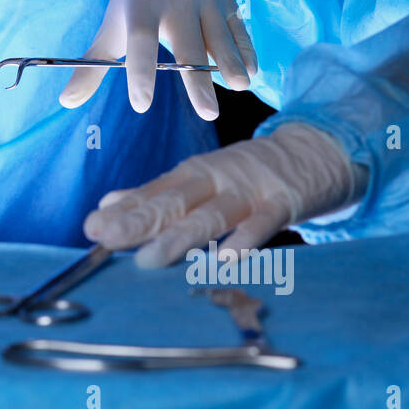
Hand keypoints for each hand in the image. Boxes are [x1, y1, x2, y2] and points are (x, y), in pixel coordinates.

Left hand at [60, 0, 256, 118]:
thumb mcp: (113, 24)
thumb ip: (92, 65)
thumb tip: (66, 101)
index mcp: (140, 6)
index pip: (140, 41)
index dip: (140, 72)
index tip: (141, 104)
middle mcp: (175, 0)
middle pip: (187, 43)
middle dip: (197, 79)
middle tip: (208, 114)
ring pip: (219, 35)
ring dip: (231, 63)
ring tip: (239, 86)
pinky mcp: (227, 1)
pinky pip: (239, 28)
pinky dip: (246, 51)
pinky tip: (250, 73)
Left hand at [83, 124, 365, 266]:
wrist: (318, 149)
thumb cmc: (249, 174)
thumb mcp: (201, 178)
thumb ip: (157, 194)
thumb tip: (108, 203)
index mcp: (192, 174)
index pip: (151, 193)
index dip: (121, 211)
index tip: (90, 228)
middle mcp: (215, 179)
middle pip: (172, 201)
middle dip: (137, 221)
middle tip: (106, 240)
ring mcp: (249, 190)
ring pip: (211, 215)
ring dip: (180, 238)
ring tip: (150, 259)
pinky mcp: (284, 201)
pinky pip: (264, 222)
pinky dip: (246, 239)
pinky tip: (227, 258)